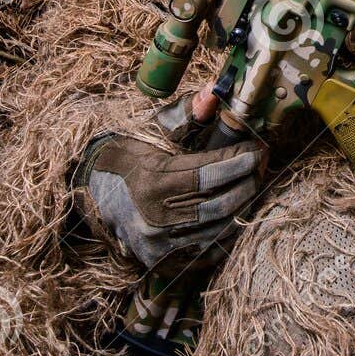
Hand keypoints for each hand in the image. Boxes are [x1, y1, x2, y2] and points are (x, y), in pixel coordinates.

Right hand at [71, 86, 266, 273]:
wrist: (94, 194)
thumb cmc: (130, 158)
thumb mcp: (154, 132)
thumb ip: (188, 115)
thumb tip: (214, 93)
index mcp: (152, 181)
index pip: (208, 173)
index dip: (238, 161)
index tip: (258, 150)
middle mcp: (155, 217)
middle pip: (218, 203)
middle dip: (247, 182)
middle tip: (260, 166)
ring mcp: (158, 244)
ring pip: (216, 228)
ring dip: (241, 205)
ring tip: (251, 184)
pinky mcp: (162, 262)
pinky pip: (207, 251)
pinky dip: (226, 231)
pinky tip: (235, 211)